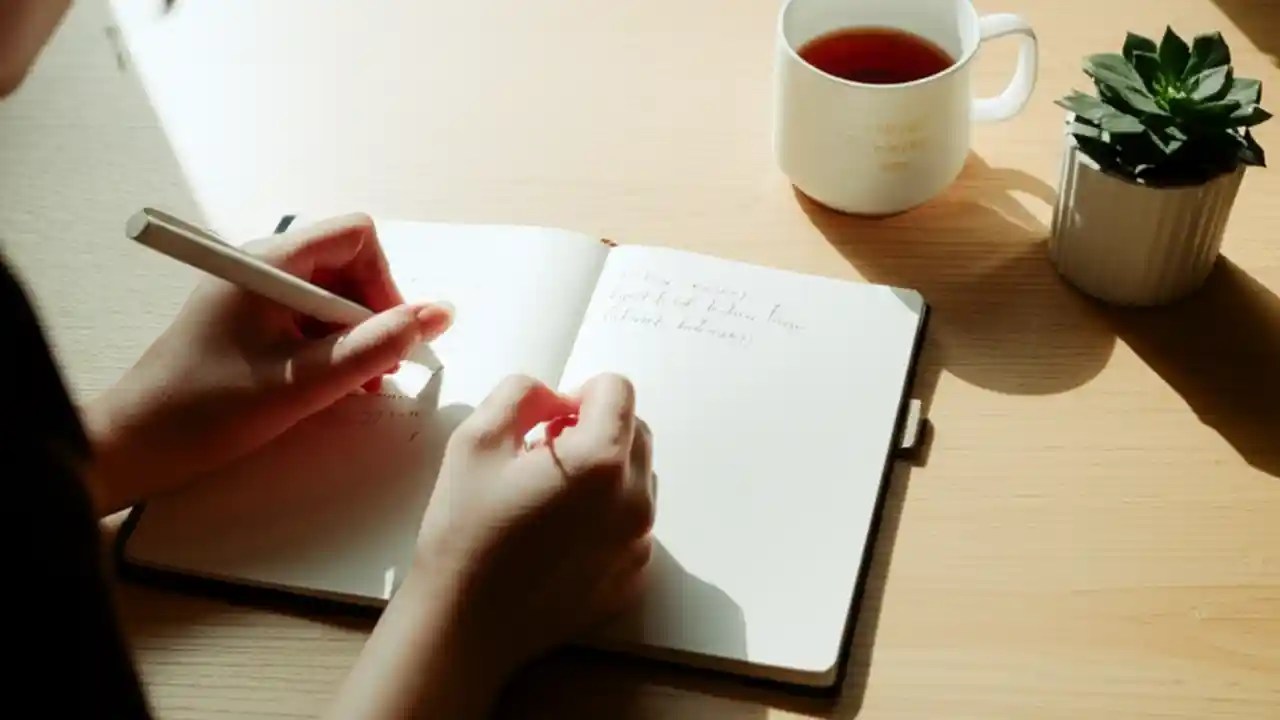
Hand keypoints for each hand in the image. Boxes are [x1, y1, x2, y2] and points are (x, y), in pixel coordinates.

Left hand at [84, 214, 452, 514]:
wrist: (135, 444)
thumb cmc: (208, 411)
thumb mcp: (305, 382)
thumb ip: (376, 347)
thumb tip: (440, 314)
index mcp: (269, 263)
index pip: (356, 237)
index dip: (385, 284)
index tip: (388, 337)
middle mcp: (262, 265)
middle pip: (348, 265)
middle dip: (373, 315)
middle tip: (376, 371)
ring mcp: (254, 291)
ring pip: (332, 295)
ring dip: (355, 337)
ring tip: (356, 385)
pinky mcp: (249, 318)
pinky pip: (309, 317)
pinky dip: (330, 347)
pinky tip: (329, 385)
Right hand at [326, 374, 654, 719]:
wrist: (464, 624)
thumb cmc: (464, 532)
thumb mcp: (476, 440)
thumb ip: (522, 394)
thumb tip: (555, 398)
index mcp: (600, 459)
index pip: (618, 389)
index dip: (579, 393)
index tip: (547, 423)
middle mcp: (633, 499)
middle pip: (635, 431)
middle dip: (596, 428)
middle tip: (543, 455)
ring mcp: (638, 541)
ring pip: (637, 477)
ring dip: (604, 471)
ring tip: (550, 497)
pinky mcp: (632, 575)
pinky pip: (632, 523)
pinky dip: (606, 514)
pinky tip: (559, 536)